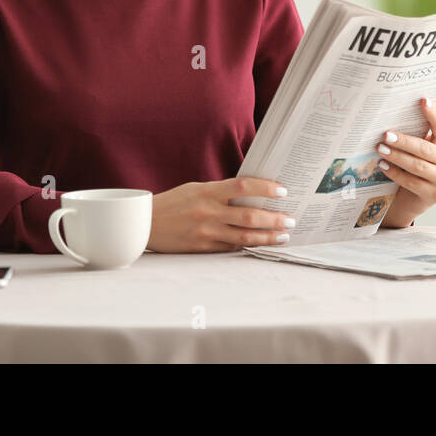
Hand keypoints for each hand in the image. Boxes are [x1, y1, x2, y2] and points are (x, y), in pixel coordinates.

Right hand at [147, 177, 295, 252]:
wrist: (144, 224)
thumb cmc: (174, 203)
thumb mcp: (196, 189)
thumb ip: (221, 192)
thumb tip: (251, 193)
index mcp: (207, 192)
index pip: (243, 186)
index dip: (265, 188)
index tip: (283, 191)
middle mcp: (208, 212)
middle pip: (249, 216)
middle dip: (275, 219)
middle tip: (291, 220)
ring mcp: (206, 232)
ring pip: (244, 237)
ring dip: (268, 237)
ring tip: (283, 236)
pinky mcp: (202, 249)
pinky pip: (231, 249)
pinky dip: (248, 247)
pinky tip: (260, 245)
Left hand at [377, 97, 435, 228]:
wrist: (414, 197)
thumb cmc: (414, 164)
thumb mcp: (419, 148)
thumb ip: (416, 133)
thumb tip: (395, 112)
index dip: (433, 114)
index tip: (422, 100)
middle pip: (425, 149)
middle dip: (404, 141)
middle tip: (385, 135)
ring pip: (417, 166)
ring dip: (396, 157)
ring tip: (380, 149)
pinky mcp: (434, 195)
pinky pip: (411, 182)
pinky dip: (395, 173)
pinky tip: (382, 165)